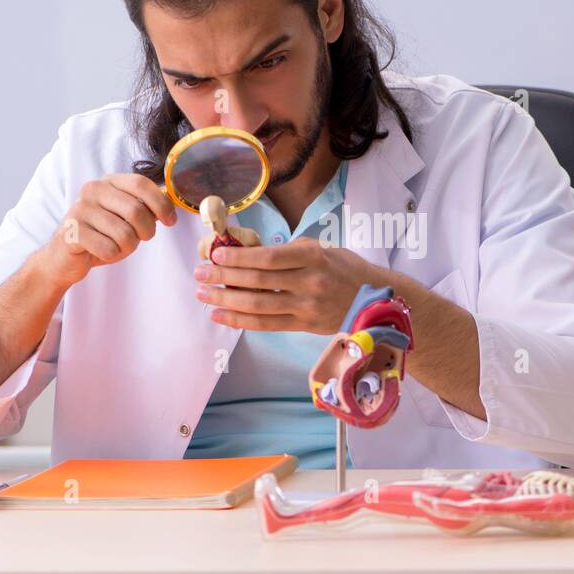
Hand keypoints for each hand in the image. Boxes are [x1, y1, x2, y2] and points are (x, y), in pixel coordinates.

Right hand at [37, 173, 177, 290]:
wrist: (64, 257)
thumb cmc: (101, 235)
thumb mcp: (126, 218)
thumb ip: (146, 206)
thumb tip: (170, 198)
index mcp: (108, 181)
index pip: (141, 183)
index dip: (161, 203)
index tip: (170, 221)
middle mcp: (92, 190)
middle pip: (136, 210)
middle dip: (146, 231)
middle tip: (139, 238)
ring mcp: (80, 209)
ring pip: (125, 234)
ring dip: (127, 247)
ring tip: (116, 245)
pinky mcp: (73, 231)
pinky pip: (109, 248)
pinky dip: (111, 255)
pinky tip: (100, 251)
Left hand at [192, 236, 383, 331]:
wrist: (374, 298)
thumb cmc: (344, 267)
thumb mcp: (321, 248)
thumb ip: (288, 252)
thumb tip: (247, 253)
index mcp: (313, 257)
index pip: (268, 258)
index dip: (239, 258)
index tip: (216, 254)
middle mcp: (310, 282)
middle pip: (259, 282)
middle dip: (224, 277)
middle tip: (199, 273)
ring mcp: (307, 306)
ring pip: (259, 305)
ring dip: (226, 300)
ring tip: (203, 294)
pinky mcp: (304, 325)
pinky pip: (267, 324)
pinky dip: (240, 320)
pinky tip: (220, 315)